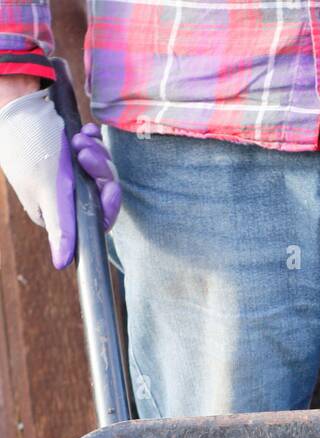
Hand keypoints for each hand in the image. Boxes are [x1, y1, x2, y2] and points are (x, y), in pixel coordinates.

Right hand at [0, 88, 120, 268]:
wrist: (20, 98)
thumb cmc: (33, 144)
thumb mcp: (50, 191)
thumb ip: (60, 228)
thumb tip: (62, 264)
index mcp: (56, 212)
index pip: (97, 219)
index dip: (107, 202)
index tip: (105, 184)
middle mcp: (63, 195)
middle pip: (101, 194)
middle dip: (100, 170)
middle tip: (84, 150)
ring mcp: (66, 172)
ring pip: (100, 171)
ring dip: (95, 152)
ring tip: (79, 138)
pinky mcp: (69, 151)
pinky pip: (94, 151)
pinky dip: (92, 140)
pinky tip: (84, 130)